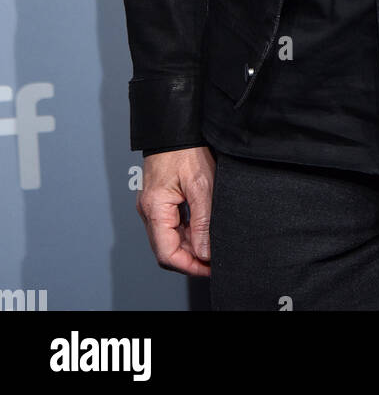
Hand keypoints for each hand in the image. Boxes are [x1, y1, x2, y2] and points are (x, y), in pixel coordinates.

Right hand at [136, 146, 214, 275]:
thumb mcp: (202, 185)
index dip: (189, 265)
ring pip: (168, 238)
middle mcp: (148, 210)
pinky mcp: (158, 200)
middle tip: (214, 259)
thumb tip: (204, 252)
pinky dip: (186, 231)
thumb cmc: (185, 149)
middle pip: (166, 248)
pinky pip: (170, 224)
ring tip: (211, 243)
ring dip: (189, 245)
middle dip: (190, 258)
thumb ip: (203, 221)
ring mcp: (151, 205)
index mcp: (155, 208)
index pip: (167, 253)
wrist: (174, 127)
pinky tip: (202, 228)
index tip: (209, 268)